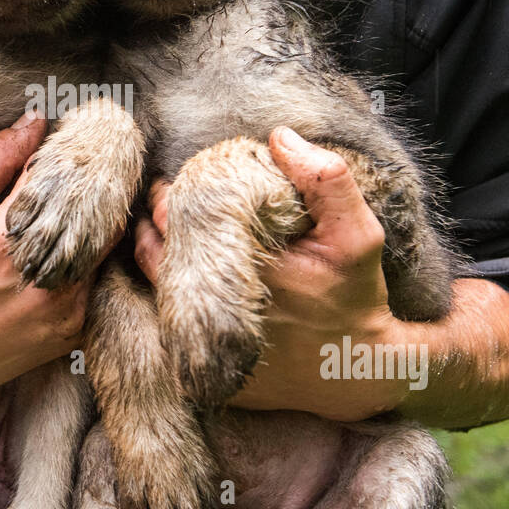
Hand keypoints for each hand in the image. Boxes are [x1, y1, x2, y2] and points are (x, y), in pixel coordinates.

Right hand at [0, 112, 97, 417]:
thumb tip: (34, 123)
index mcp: (8, 238)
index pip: (62, 170)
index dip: (73, 144)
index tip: (84, 126)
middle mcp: (45, 274)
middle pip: (98, 204)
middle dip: (99, 175)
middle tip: (100, 151)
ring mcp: (66, 306)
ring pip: (106, 241)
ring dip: (101, 213)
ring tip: (88, 192)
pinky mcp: (74, 329)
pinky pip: (99, 277)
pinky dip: (93, 254)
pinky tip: (75, 240)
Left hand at [134, 126, 410, 421]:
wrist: (355, 371)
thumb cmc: (354, 299)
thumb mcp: (358, 235)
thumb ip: (326, 180)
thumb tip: (279, 137)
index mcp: (244, 269)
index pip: (183, 213)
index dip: (182, 187)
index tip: (193, 175)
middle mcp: (212, 309)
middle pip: (156, 245)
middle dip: (161, 213)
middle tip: (170, 192)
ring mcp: (199, 342)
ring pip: (150, 277)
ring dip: (153, 245)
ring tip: (165, 221)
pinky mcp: (195, 366)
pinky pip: (158, 313)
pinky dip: (159, 283)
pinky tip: (172, 263)